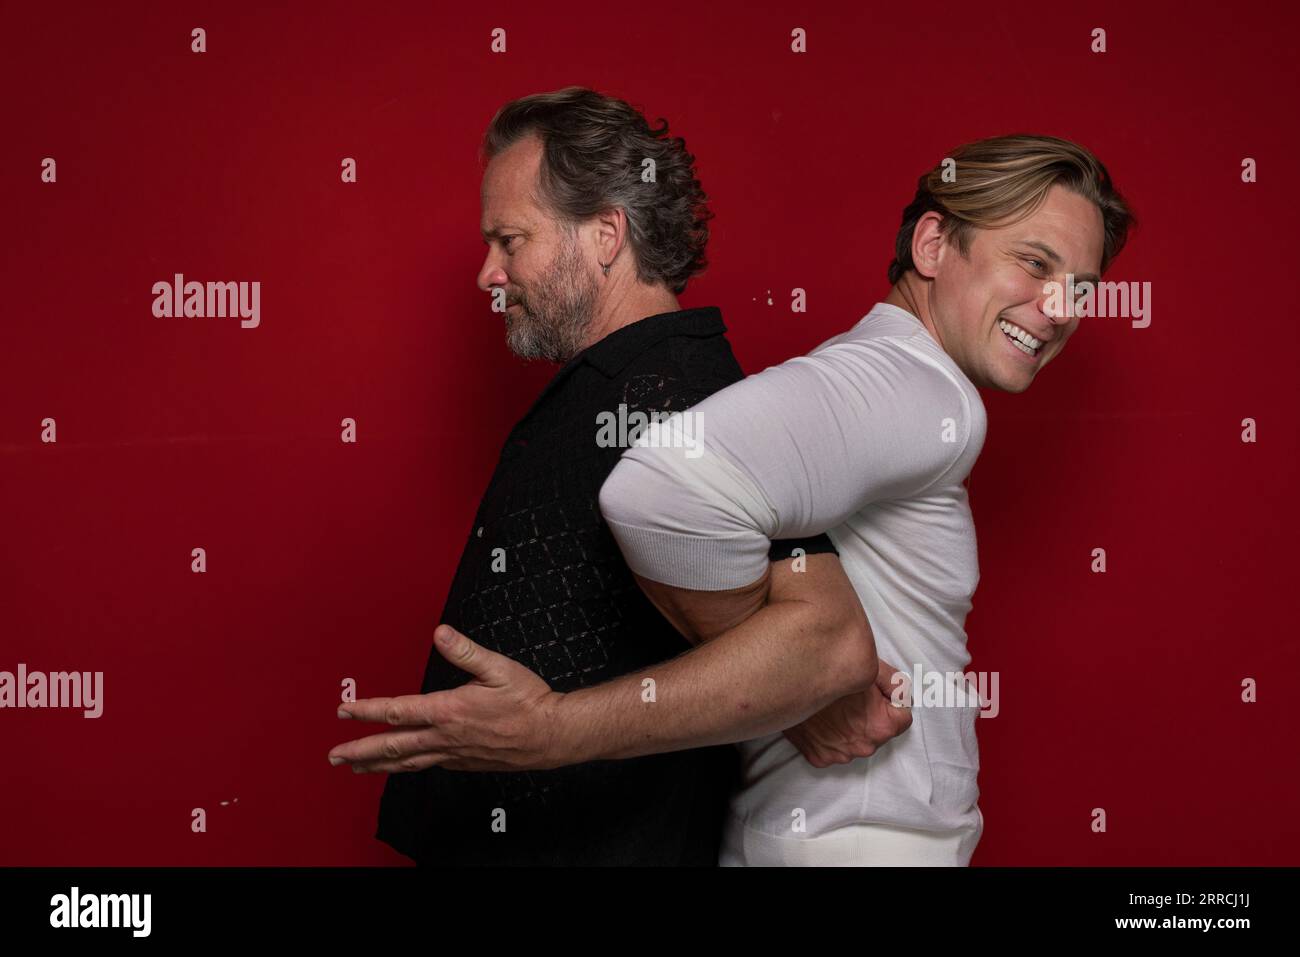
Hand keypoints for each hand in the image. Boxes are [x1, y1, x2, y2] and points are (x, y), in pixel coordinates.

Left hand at [327, 624, 565, 773]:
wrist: (551, 734)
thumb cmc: (528, 700)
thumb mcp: (498, 668)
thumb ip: (465, 651)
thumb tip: (440, 633)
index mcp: (448, 710)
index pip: (397, 711)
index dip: (367, 711)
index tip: (344, 711)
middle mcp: (445, 736)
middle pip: (393, 746)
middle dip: (360, 750)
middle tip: (335, 756)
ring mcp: (454, 753)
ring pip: (407, 762)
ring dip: (378, 765)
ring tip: (356, 768)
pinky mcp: (464, 762)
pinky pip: (428, 765)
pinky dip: (408, 766)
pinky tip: (403, 765)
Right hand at [781, 658, 912, 767]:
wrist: (784, 682)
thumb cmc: (828, 671)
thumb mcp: (870, 666)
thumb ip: (895, 682)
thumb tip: (902, 692)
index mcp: (881, 726)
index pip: (903, 717)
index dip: (892, 700)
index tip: (878, 692)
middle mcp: (863, 747)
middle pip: (879, 730)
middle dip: (872, 715)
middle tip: (852, 696)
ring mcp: (839, 755)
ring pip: (856, 739)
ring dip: (851, 727)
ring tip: (834, 707)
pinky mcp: (819, 758)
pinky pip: (834, 748)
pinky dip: (830, 736)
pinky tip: (821, 719)